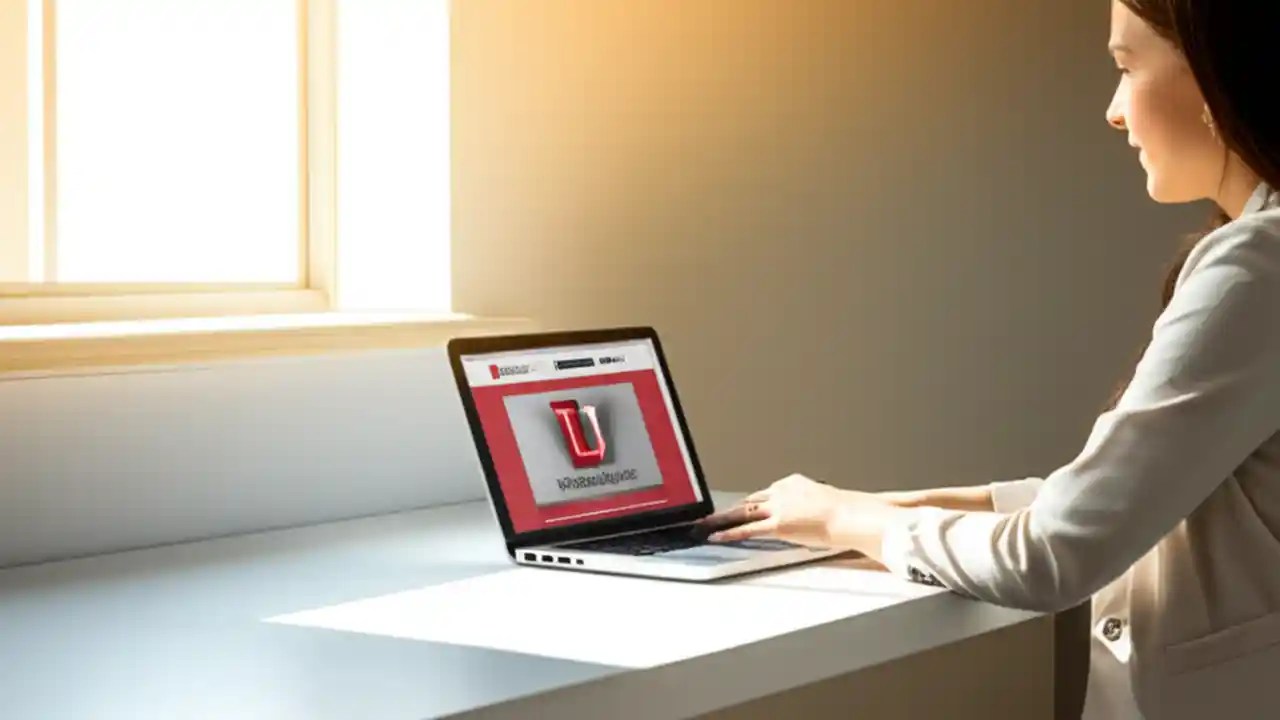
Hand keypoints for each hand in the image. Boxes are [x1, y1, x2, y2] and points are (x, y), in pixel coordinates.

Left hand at [697, 473, 907, 561]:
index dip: (756, 504)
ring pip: (743, 511)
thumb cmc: (849, 513)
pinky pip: (747, 529)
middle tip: (713, 514)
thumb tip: (820, 517)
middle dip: (732, 509)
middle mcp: (782, 491)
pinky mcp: (778, 524)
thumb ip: (816, 508)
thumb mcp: (828, 504)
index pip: (768, 493)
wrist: (853, 515)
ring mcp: (779, 507)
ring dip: (721, 519)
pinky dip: (729, 533)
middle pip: (751, 500)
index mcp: (794, 483)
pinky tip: (715, 537)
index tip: (746, 509)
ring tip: (704, 525)